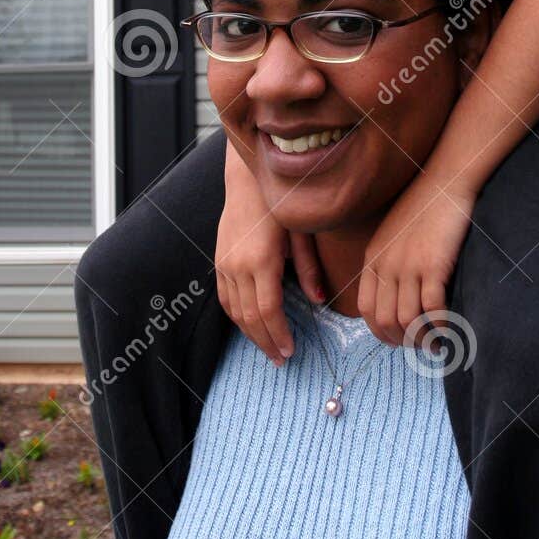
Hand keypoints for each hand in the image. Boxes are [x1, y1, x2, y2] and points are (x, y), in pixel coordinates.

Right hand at [216, 140, 326, 365]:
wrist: (247, 178)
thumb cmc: (280, 203)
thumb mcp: (302, 232)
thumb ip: (309, 268)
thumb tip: (320, 301)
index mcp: (262, 259)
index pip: (268, 310)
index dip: (278, 334)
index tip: (290, 351)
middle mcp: (239, 265)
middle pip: (250, 317)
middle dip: (265, 341)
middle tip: (281, 359)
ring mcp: (225, 263)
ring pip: (234, 311)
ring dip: (250, 333)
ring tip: (267, 348)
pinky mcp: (219, 260)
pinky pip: (225, 297)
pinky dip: (237, 316)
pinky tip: (250, 325)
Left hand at [357, 181, 476, 346]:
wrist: (444, 182)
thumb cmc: (424, 208)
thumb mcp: (393, 236)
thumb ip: (389, 263)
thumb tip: (397, 299)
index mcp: (373, 259)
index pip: (365, 309)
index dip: (381, 331)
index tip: (399, 339)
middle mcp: (386, 265)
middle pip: (385, 320)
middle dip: (403, 341)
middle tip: (422, 346)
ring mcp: (408, 266)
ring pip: (407, 320)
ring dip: (423, 339)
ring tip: (438, 343)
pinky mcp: (433, 265)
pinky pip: (433, 309)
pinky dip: (441, 326)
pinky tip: (450, 329)